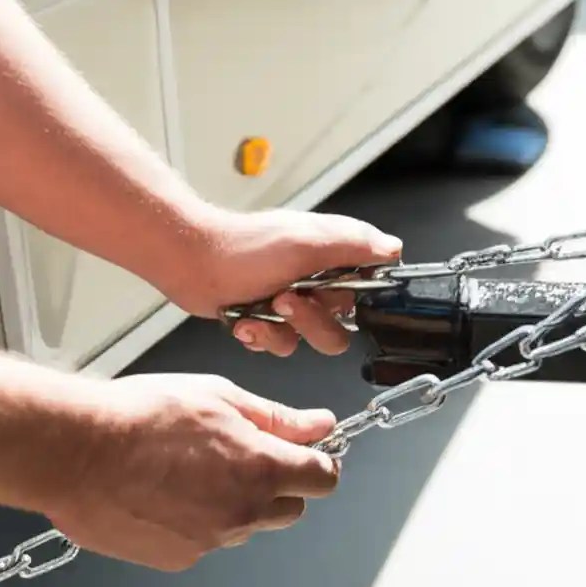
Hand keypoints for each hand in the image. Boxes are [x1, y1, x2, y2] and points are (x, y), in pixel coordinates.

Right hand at [42, 374, 339, 571]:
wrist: (76, 452)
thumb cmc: (142, 415)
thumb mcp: (219, 398)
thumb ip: (278, 418)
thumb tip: (322, 424)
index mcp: (261, 469)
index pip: (323, 479)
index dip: (316, 462)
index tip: (301, 452)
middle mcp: (243, 513)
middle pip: (291, 508)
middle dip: (277, 485)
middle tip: (239, 455)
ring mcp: (211, 541)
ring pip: (245, 525)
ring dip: (234, 503)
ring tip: (188, 469)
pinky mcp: (179, 559)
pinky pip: (206, 541)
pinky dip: (196, 521)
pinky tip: (164, 492)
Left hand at [159, 208, 401, 356]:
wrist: (191, 262)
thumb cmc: (243, 246)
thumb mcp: (308, 241)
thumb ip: (354, 245)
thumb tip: (394, 249)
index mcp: (331, 257)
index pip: (369, 285)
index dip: (359, 299)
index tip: (336, 295)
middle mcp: (314, 280)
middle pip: (341, 325)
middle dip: (313, 321)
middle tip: (287, 300)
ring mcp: (290, 302)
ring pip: (308, 341)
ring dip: (283, 330)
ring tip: (261, 308)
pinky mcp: (266, 320)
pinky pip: (279, 345)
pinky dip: (260, 335)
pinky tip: (243, 319)